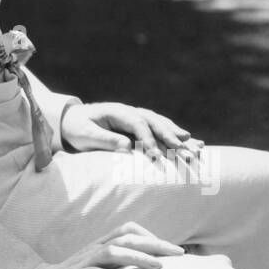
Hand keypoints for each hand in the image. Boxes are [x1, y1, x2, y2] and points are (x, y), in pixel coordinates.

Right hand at [25, 221, 183, 268]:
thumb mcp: (100, 268)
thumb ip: (119, 264)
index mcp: (100, 245)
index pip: (128, 230)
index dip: (151, 236)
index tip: (174, 251)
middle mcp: (93, 249)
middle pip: (126, 237)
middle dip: (154, 244)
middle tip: (178, 255)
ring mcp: (82, 263)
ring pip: (112, 252)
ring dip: (137, 257)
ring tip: (158, 267)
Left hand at [61, 101, 204, 160]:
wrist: (72, 120)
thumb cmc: (77, 129)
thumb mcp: (85, 135)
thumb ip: (104, 140)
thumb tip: (126, 146)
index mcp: (117, 111)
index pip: (138, 124)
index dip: (148, 139)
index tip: (156, 156)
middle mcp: (131, 111)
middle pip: (154, 122)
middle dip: (170, 137)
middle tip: (185, 151)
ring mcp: (137, 116)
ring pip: (161, 124)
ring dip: (178, 135)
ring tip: (195, 145)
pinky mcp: (140, 125)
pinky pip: (161, 129)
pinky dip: (175, 135)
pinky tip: (191, 141)